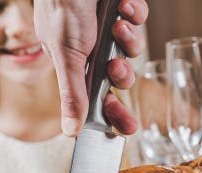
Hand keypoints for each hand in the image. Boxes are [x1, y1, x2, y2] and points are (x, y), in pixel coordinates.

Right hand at [35, 0, 147, 135]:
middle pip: (118, 78)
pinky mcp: (123, 6)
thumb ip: (72, 94)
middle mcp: (91, 47)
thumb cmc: (62, 4)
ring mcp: (108, 27)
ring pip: (131, 50)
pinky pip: (138, 19)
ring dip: (127, 41)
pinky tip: (123, 3)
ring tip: (117, 26)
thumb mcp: (67, 55)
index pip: (95, 98)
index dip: (113, 113)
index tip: (129, 129)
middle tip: (119, 71)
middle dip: (122, 77)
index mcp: (72, 62)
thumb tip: (69, 132)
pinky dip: (134, 13)